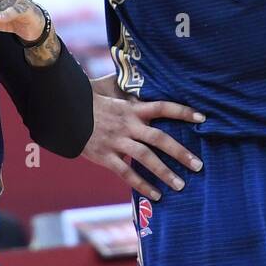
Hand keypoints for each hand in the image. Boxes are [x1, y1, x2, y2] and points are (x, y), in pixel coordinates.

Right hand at [83, 73, 204, 201]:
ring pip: (145, 159)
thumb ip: (126, 87)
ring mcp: (116, 141)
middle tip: (199, 165)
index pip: (162, 107)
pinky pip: (126, 173)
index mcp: (131, 108)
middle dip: (180, 152)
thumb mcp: (109, 89)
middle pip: (159, 139)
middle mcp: (127, 125)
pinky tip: (157, 195)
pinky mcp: (105, 156)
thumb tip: (140, 70)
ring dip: (165, 173)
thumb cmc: (88, 99)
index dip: (182, 112)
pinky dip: (142, 185)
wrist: (63, 111)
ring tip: (181, 185)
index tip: (202, 118)